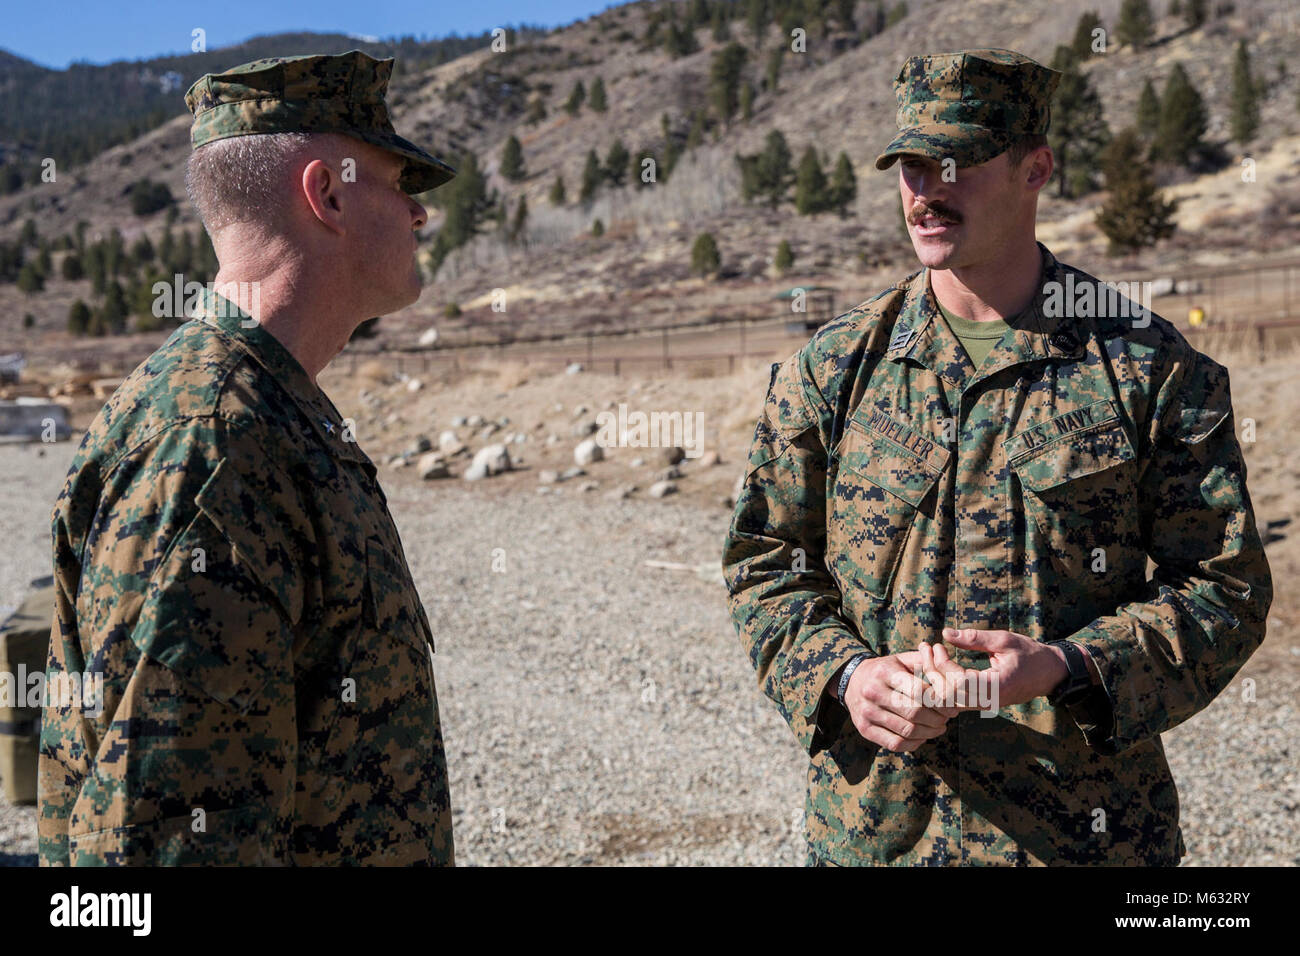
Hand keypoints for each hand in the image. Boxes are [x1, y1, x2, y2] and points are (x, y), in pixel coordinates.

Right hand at [839, 650, 958, 752]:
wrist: (851, 681)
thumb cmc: (885, 670)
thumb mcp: (901, 660)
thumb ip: (925, 662)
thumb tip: (950, 666)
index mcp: (884, 672)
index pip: (919, 690)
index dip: (941, 701)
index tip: (952, 706)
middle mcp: (873, 692)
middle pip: (914, 712)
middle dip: (937, 719)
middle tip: (947, 718)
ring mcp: (867, 712)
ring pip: (907, 730)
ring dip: (929, 732)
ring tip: (939, 727)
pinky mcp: (864, 729)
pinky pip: (895, 743)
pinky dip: (914, 743)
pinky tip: (922, 736)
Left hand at [940, 628, 1068, 706]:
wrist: (1048, 673)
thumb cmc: (1029, 654)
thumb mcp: (1004, 640)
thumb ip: (974, 639)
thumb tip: (946, 633)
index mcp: (996, 687)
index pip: (957, 682)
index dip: (941, 664)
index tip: (937, 645)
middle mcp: (988, 701)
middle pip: (947, 695)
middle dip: (931, 671)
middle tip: (926, 649)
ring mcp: (983, 705)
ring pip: (947, 701)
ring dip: (934, 679)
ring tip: (929, 656)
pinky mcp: (979, 704)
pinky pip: (953, 700)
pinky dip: (942, 685)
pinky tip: (938, 667)